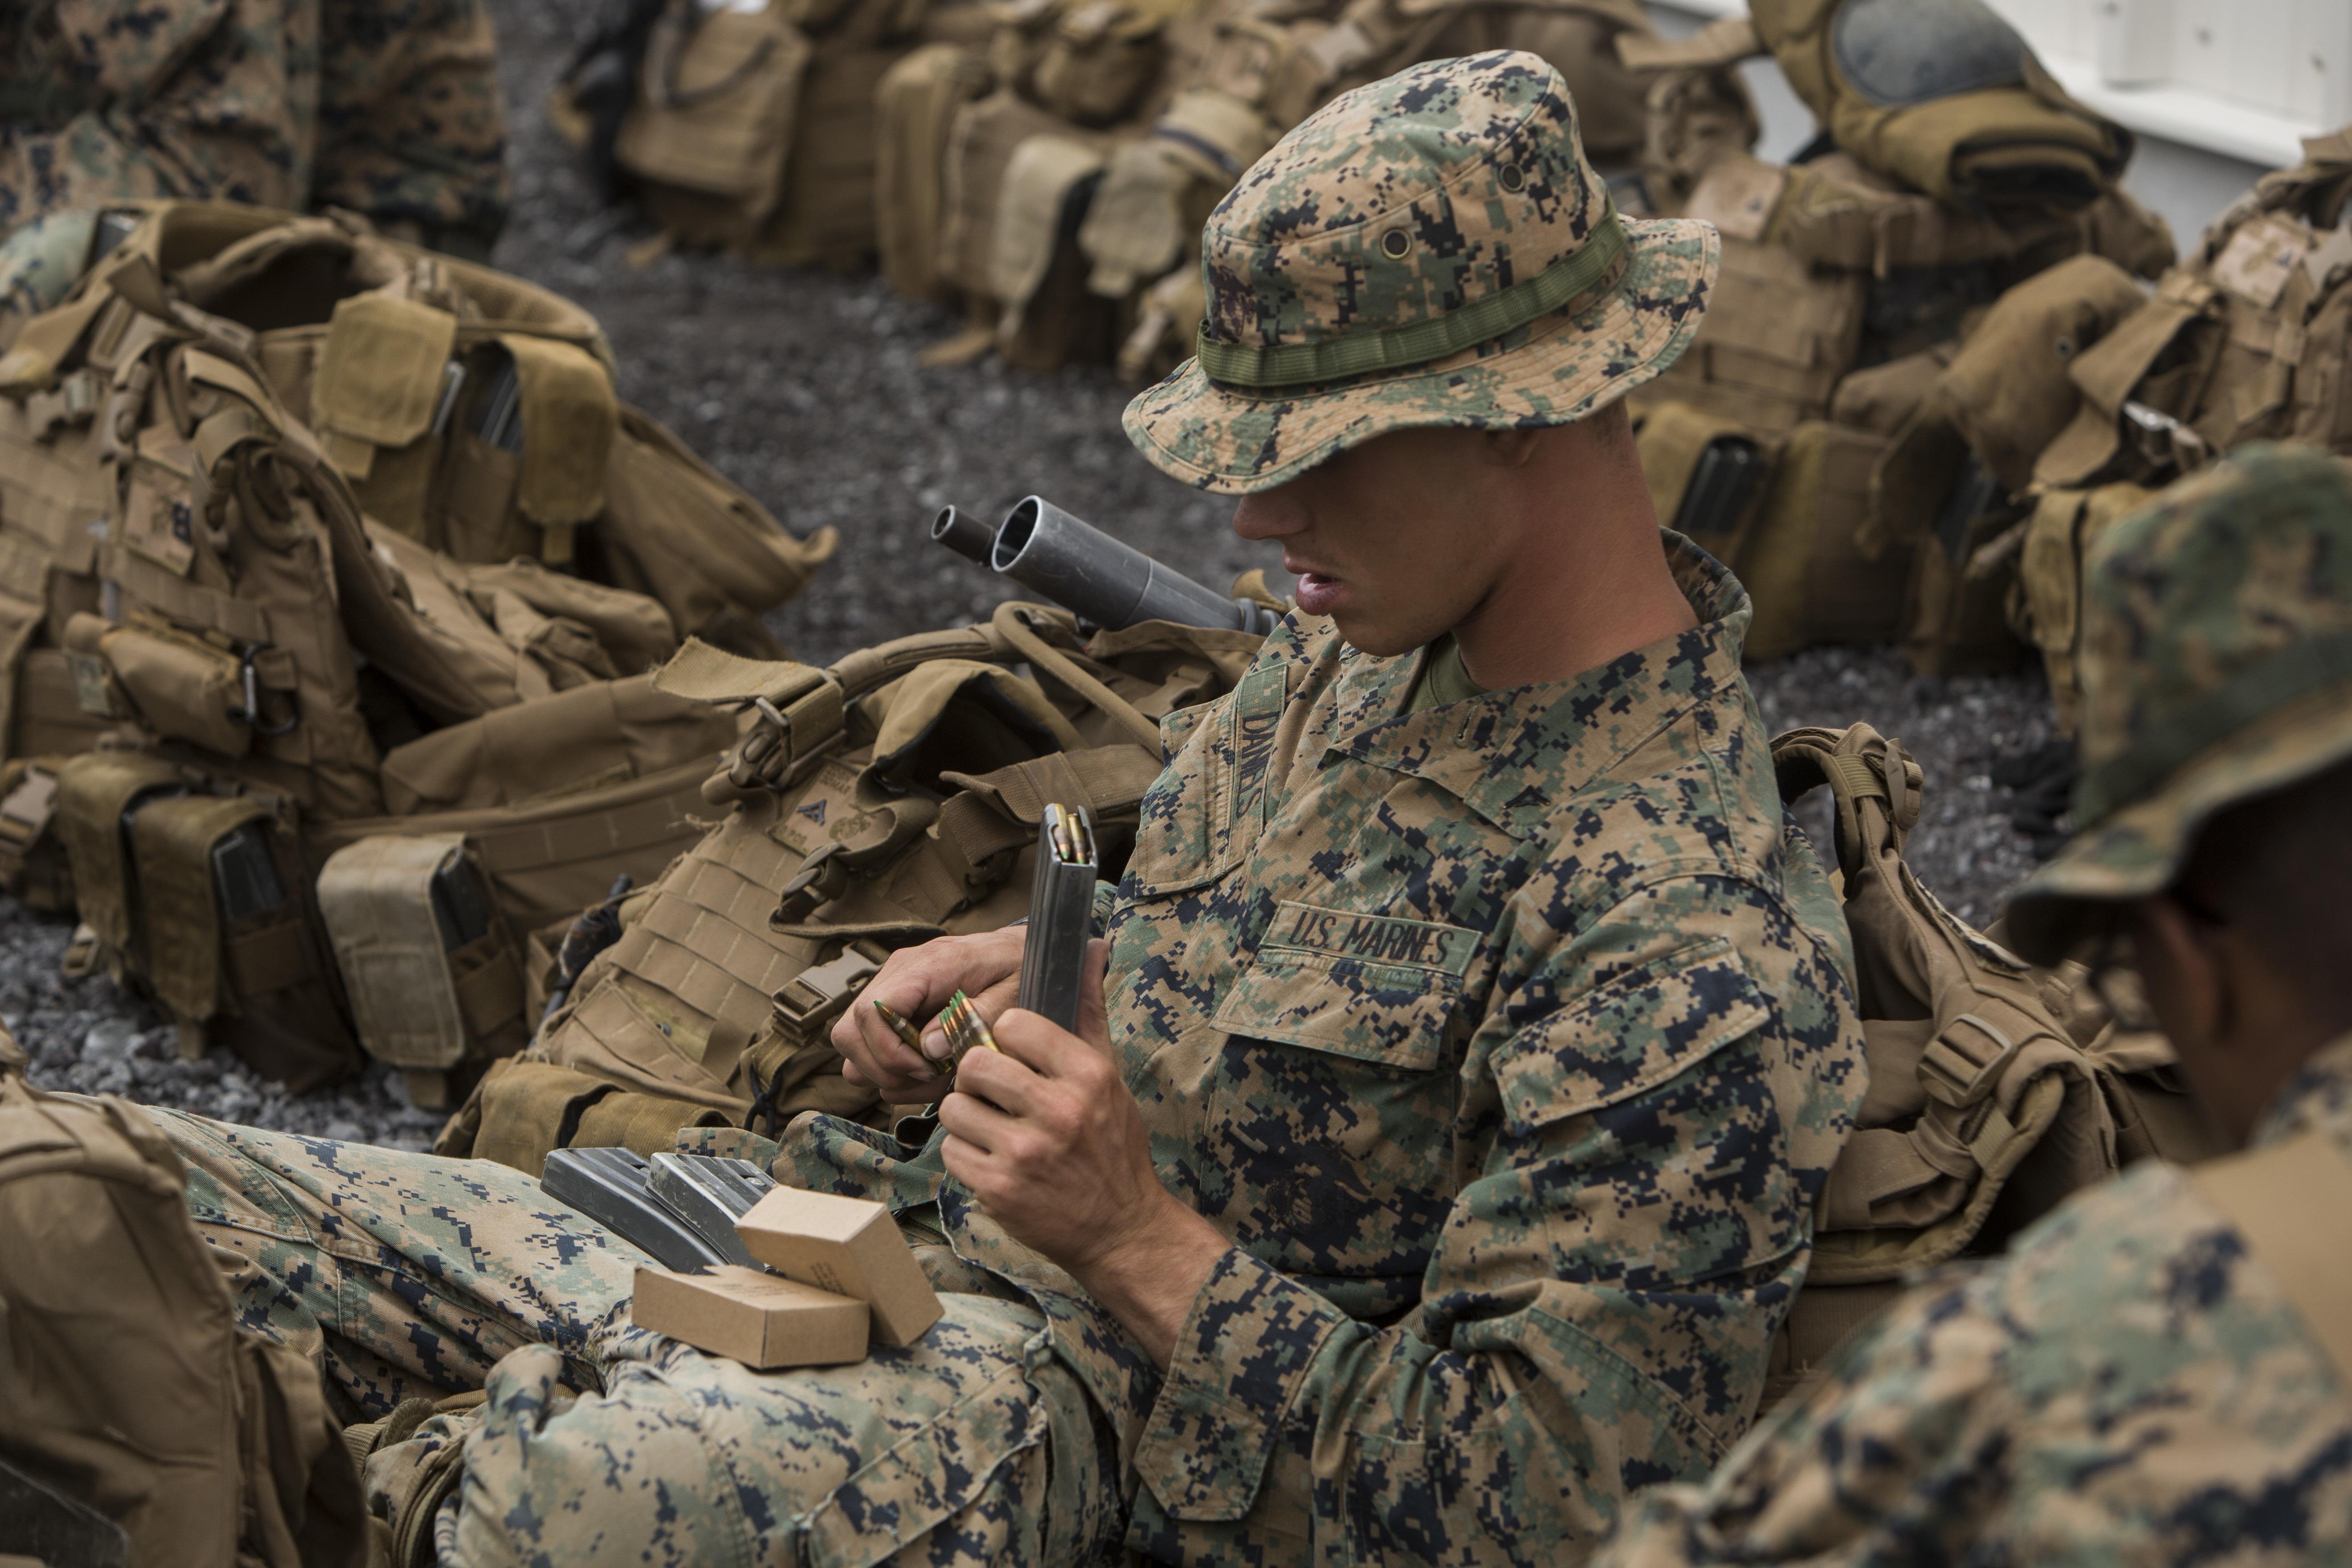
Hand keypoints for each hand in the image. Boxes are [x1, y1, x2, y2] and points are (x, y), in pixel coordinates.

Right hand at [830, 926, 1025, 1101]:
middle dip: (885, 1069)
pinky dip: (893, 1070)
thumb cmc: (1020, 968)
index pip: (872, 1012)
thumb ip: (977, 1015)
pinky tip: (930, 1070)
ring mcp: (891, 991)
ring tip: (934, 1077)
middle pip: (850, 1032)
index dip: (890, 1053)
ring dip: (888, 1074)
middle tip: (931, 1078)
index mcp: (927, 966)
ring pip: (852, 1045)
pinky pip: (868, 1048)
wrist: (1024, 950)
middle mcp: (898, 975)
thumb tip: (929, 1048)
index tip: (928, 1069)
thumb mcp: (1014, 990)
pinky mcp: (895, 1008)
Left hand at [937, 940, 1229, 1364]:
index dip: (1004, 1037)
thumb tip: (1092, 949)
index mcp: (1087, 1075)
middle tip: (995, 1095)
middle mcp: (1057, 1110)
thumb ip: (1089, 1016)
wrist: (1121, 1230)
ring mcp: (1025, 1152)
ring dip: (967, 1117)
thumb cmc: (1113, 1149)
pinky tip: (993, 1160)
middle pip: (974, 1064)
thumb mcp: (1110, 1079)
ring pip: (954, 1107)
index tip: (1012, 1054)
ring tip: (994, 1129)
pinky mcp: (999, 1188)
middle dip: (977, 1079)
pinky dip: (965, 1155)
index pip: (1014, 1023)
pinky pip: (952, 1151)